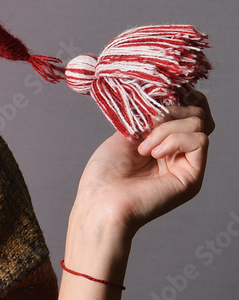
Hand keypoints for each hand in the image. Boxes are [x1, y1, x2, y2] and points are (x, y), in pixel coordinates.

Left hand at [71, 91, 213, 241]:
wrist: (100, 202)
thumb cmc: (104, 173)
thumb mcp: (125, 134)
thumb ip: (148, 118)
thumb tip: (167, 97)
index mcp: (163, 142)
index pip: (188, 110)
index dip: (177, 98)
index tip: (155, 98)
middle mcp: (179, 153)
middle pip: (199, 113)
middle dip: (172, 109)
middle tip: (147, 125)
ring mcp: (187, 164)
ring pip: (199, 123)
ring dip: (167, 128)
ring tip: (144, 148)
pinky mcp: (192, 176)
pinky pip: (200, 140)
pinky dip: (175, 139)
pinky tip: (153, 153)